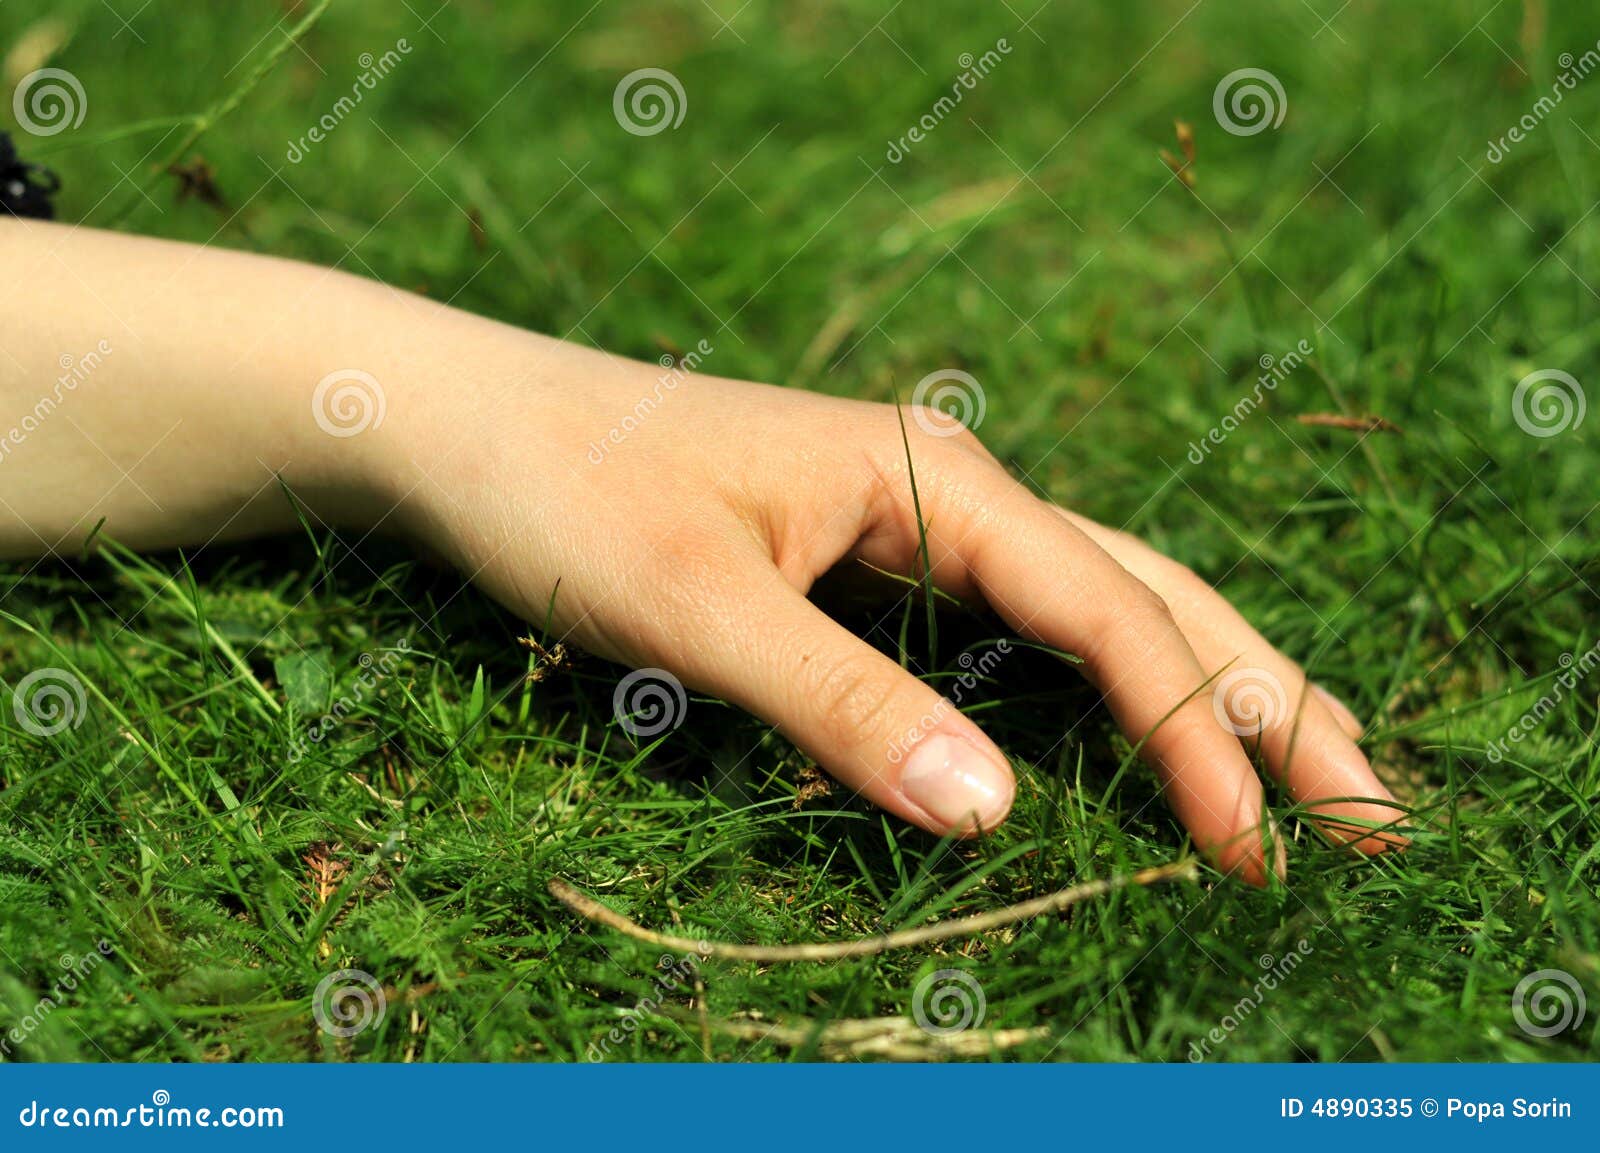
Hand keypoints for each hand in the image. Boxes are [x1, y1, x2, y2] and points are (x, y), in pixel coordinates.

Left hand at [391, 350, 1405, 884]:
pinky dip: (1107, 688)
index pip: (1110, 614)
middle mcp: (952, 492)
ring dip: (1206, 691)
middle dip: (1264, 701)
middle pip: (1151, 594)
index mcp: (937, 479)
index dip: (1194, 735)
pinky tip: (1140, 738)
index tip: (1253, 851)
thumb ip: (841, 703)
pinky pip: (1025, 629)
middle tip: (1373, 808)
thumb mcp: (696, 606)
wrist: (470, 427)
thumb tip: (996, 812)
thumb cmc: (568, 492)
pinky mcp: (878, 562)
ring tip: (1303, 777)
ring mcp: (920, 525)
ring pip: (1103, 607)